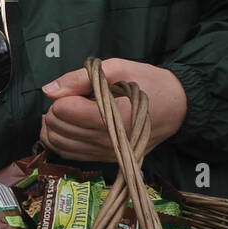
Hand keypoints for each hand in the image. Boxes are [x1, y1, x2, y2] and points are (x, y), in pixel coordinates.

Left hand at [39, 59, 186, 160]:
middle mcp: (109, 141)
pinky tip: (65, 124)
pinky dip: (60, 139)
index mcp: (115, 118)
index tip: (77, 90)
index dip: (64, 97)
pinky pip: (69, 154)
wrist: (178, 106)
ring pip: (59, 143)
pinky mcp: (106, 159)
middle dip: (56, 110)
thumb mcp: (118, 69)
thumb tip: (49, 90)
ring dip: (54, 125)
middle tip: (71, 98)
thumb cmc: (149, 83)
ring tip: (66, 110)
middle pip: (58, 128)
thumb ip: (80, 78)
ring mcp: (107, 153)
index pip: (64, 111)